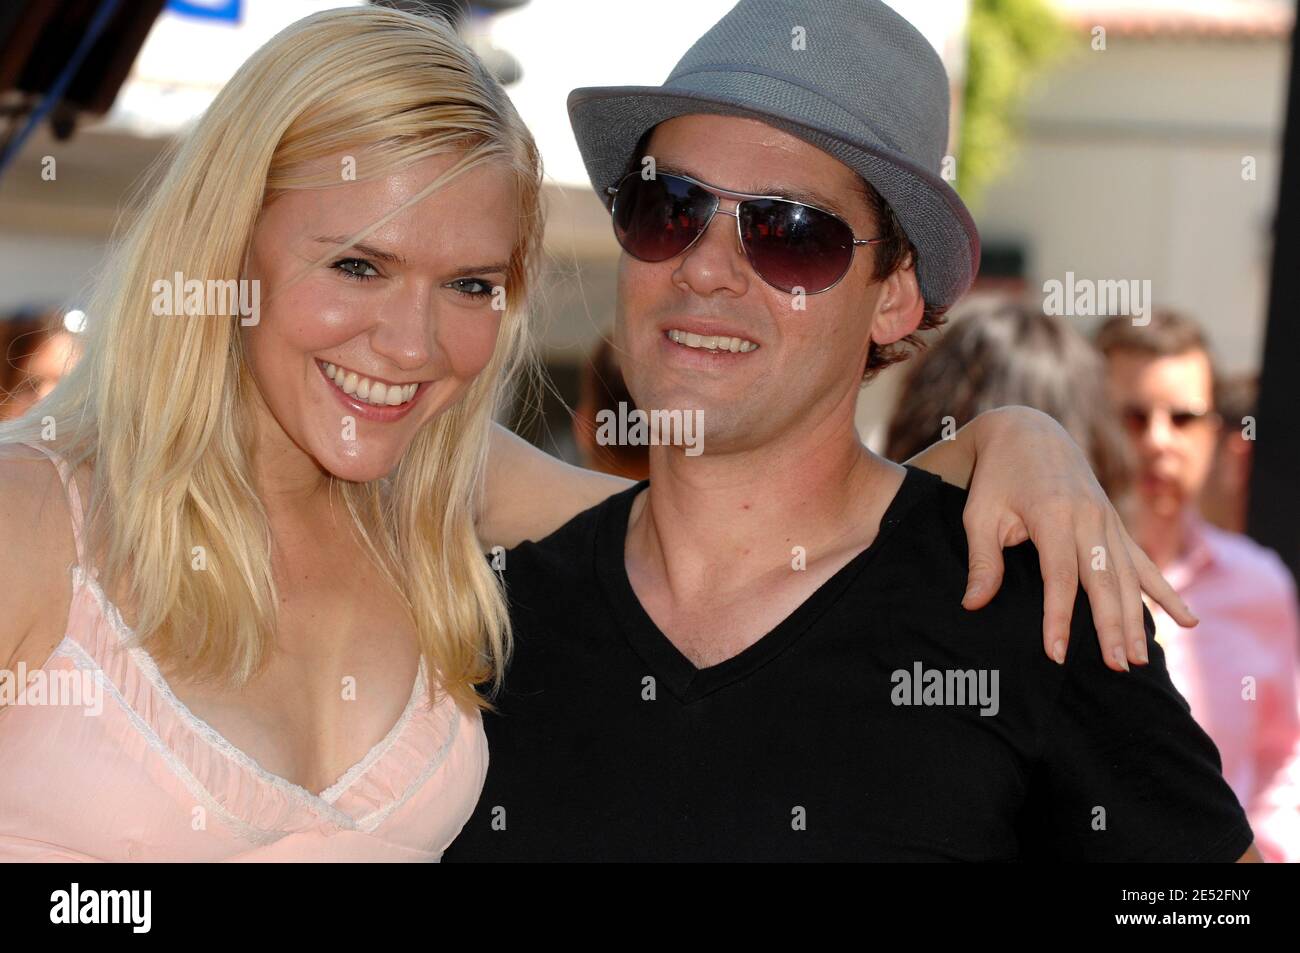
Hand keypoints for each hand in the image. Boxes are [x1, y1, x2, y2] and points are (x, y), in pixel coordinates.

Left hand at [959, 406, 1196, 669]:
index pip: (1060, 577)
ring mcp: (1107, 520)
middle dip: (1112, 626)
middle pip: (1104, 581)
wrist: (1029, 432)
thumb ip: (982, 559)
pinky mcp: (1115, 524)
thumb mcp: (979, 513)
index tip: (1056, 654)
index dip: (1058, 617)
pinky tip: (1188, 622)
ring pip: (1128, 576)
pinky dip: (1164, 592)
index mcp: (1053, 515)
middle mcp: (1088, 518)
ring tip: (1140, 658)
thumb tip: (973, 604)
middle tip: (1117, 667)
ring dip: (1137, 618)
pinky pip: (1143, 562)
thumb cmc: (998, 477)